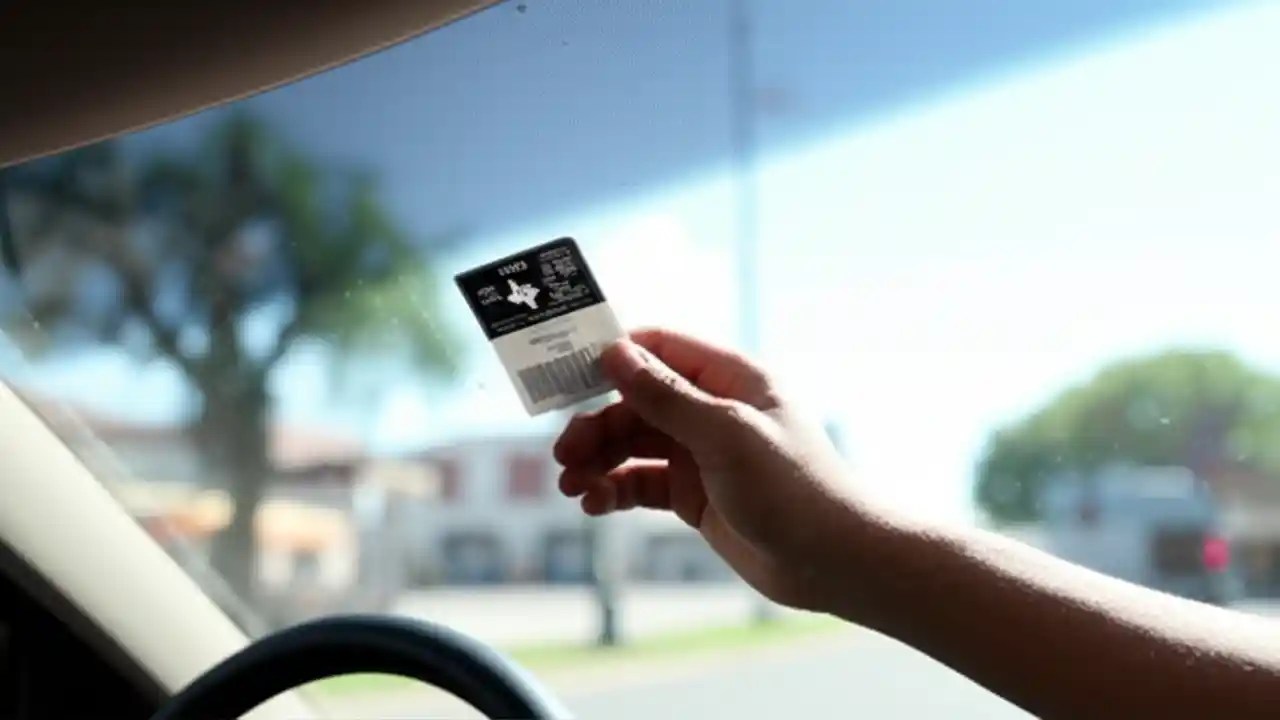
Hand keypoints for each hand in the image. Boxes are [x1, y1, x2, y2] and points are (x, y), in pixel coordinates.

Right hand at [554, 328, 865, 610]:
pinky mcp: (695, 495)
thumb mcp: (724, 434)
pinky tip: (594, 504)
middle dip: (596, 425)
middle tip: (563, 454)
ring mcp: (703, 453)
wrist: (833, 561)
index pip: (660, 348)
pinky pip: (642, 482)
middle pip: (637, 402)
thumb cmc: (793, 487)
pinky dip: (614, 490)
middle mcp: (713, 410)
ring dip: (598, 461)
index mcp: (730, 378)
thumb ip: (665, 396)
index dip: (614, 357)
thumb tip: (614, 354)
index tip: (566, 375)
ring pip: (633, 445)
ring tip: (572, 487)